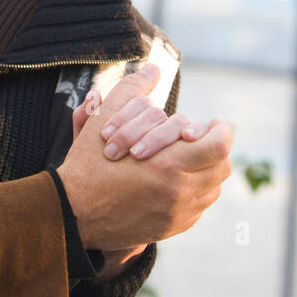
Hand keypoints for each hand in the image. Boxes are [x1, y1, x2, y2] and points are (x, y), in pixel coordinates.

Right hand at [57, 63, 232, 251]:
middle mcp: (179, 192)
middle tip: (199, 139)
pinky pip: (199, 207)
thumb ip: (132, 90)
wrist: (74, 212)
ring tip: (186, 157)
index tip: (214, 123)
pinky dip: (194, 191)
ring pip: (213, 188)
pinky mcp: (173, 227)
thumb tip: (152, 68)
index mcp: (167, 164)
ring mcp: (178, 214)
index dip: (221, 131)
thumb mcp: (105, 119)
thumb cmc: (89, 164)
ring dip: (206, 170)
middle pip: (221, 167)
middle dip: (214, 148)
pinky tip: (174, 180)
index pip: (219, 146)